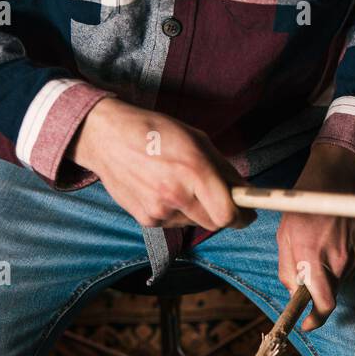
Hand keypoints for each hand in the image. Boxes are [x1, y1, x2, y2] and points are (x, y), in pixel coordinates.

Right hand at [70, 98, 253, 230]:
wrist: (107, 138)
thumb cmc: (154, 131)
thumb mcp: (196, 139)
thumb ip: (223, 168)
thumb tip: (244, 190)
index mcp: (194, 170)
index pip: (228, 213)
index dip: (242, 217)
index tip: (246, 213)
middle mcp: (177, 194)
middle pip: (215, 224)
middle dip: (223, 214)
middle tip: (220, 199)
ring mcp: (159, 210)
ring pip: (194, 223)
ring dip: (198, 210)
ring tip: (181, 185)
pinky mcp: (146, 219)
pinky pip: (174, 223)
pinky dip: (177, 211)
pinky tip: (164, 190)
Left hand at [277, 144, 354, 331]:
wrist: (338, 179)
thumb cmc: (305, 207)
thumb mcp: (285, 237)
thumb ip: (287, 270)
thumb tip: (294, 294)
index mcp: (314, 257)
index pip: (323, 303)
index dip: (315, 319)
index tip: (307, 324)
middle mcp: (339, 260)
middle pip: (329, 293)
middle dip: (316, 290)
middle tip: (307, 269)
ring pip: (339, 280)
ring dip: (328, 273)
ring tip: (320, 245)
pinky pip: (350, 267)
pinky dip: (339, 262)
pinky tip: (333, 240)